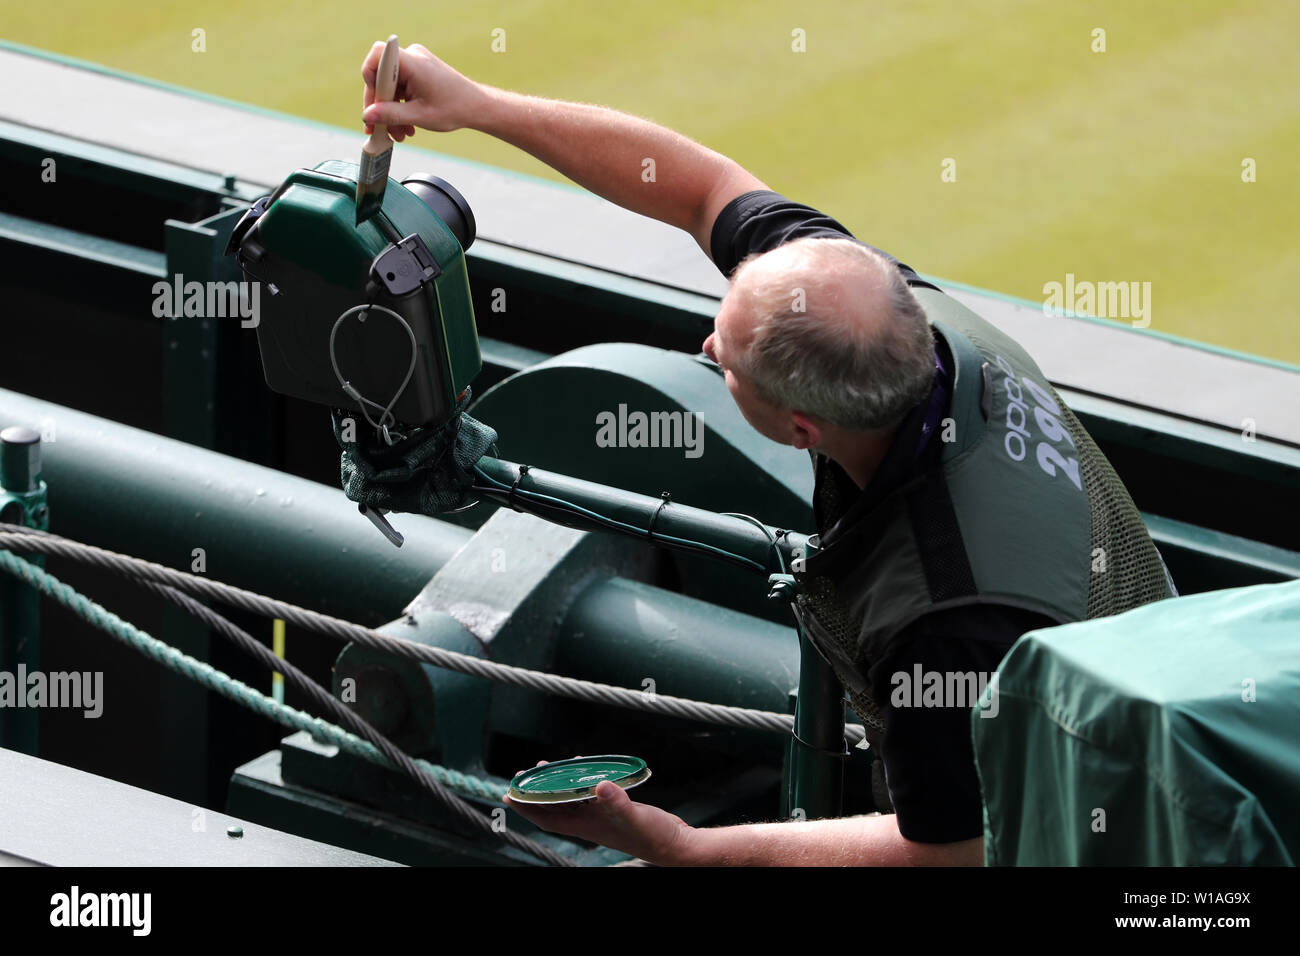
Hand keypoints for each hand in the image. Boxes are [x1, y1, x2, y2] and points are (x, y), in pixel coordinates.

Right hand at [360, 41, 485, 140]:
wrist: (476, 106)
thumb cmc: (454, 108)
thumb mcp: (419, 116)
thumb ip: (390, 115)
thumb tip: (367, 116)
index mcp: (413, 62)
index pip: (377, 56)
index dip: (369, 78)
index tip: (374, 102)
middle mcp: (412, 57)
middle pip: (381, 76)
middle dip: (380, 105)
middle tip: (379, 129)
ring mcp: (415, 63)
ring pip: (390, 86)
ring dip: (391, 111)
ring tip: (399, 133)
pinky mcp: (418, 72)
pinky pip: (400, 87)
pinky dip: (400, 106)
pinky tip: (406, 125)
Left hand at [503, 760, 694, 865]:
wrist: (674, 844)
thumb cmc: (653, 836)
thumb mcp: (633, 816)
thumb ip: (616, 801)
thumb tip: (598, 785)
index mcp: (585, 827)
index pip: (546, 817)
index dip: (525, 807)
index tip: (507, 794)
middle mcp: (588, 822)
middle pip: (553, 807)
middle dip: (537, 792)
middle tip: (525, 773)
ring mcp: (599, 816)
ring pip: (569, 799)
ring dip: (557, 784)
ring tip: (548, 766)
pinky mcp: (611, 809)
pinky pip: (588, 794)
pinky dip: (581, 781)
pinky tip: (584, 768)